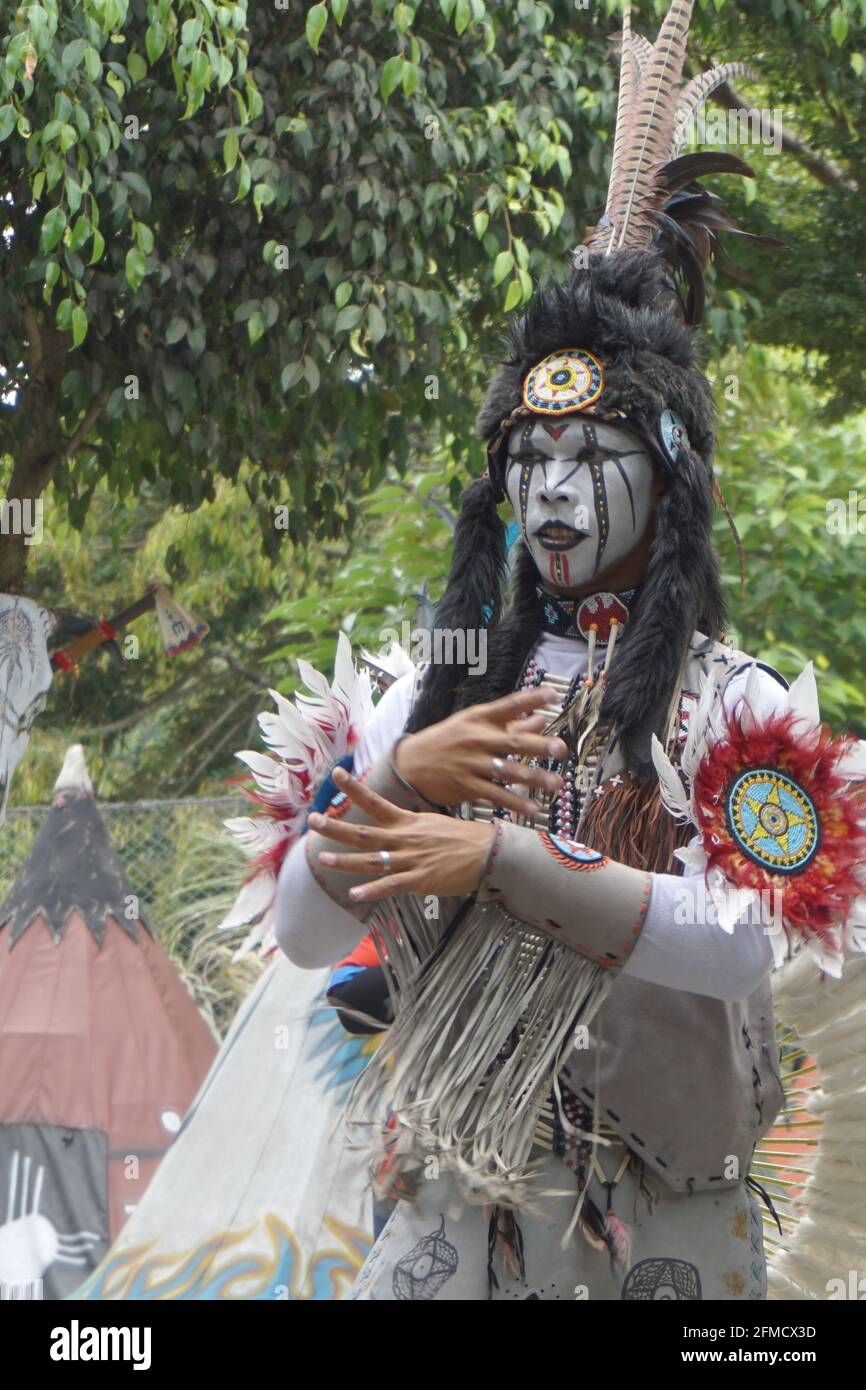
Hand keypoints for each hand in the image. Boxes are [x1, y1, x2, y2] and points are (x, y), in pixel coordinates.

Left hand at [308, 767, 494, 902]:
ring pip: (370, 860)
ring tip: (322, 858)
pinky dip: (371, 890)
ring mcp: (410, 859)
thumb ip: (413, 824)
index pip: (376, 801)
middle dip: (336, 827)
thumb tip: (399, 820)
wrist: (489, 853)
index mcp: (408, 822)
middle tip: (313, 820)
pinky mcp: (419, 880)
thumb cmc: (464, 838)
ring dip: (344, 860)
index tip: (336, 775)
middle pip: (364, 832)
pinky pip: (390, 886)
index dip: (354, 789)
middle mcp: (404, 838)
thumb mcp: (435, 823)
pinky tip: (353, 893)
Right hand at [394, 687, 566, 817]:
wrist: (410, 765)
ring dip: (533, 779)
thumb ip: (510, 724)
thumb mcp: (474, 726)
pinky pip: (495, 796)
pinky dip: (515, 803)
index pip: (508, 705)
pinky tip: (533, 809)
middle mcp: (476, 739)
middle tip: (560, 749)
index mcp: (478, 719)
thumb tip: (543, 719)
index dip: (531, 699)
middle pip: (511, 742)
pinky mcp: (466, 786)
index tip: (553, 695)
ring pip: (507, 772)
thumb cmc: (448, 742)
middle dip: (537, 746)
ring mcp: (471, 764)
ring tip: (557, 784)